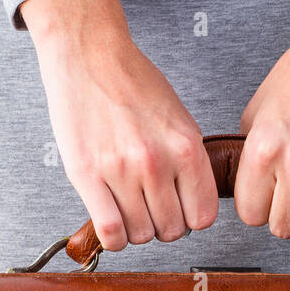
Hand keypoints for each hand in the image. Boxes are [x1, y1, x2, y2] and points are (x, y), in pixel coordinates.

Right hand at [22, 0, 217, 250]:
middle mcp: (156, 161)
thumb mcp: (178, 117)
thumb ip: (188, 161)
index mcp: (186, 146)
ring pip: (141, 234)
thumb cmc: (132, 82)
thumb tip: (193, 204)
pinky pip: (110, 231)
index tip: (179, 210)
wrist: (88, 52)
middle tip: (149, 207)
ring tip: (128, 208)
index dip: (191, 218)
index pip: (202, 216)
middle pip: (171, 230)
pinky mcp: (87, 175)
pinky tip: (112, 224)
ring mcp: (121, 170)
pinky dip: (114, 238)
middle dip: (161, 224)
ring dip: (136, 229)